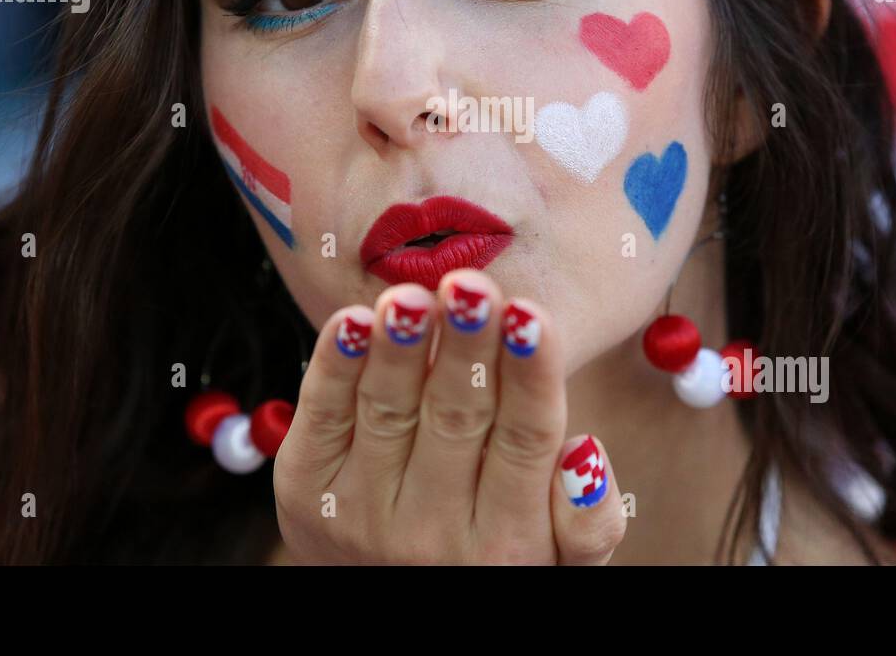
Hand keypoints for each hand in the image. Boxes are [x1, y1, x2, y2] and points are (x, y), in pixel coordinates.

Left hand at [272, 268, 624, 563]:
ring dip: (398, 350)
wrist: (391, 607)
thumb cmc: (488, 560)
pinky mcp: (306, 493)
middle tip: (470, 287)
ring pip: (389, 412)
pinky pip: (323, 418)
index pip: (525, 440)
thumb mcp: (558, 564)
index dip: (528, 375)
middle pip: (456, 418)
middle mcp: (433, 535)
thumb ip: (589, 523)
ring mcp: (362, 515)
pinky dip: (335, 366)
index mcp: (510, 544)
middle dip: (464, 347)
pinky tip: (355, 318)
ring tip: (410, 297)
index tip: (530, 314)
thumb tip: (586, 451)